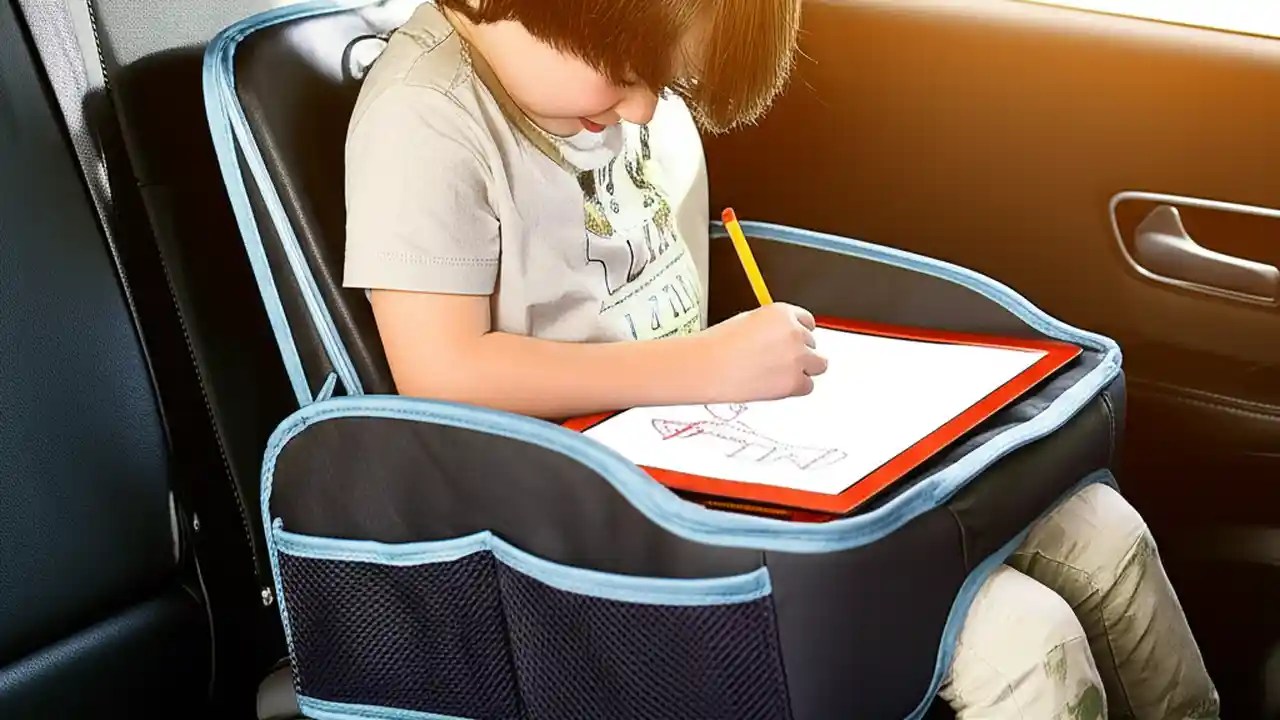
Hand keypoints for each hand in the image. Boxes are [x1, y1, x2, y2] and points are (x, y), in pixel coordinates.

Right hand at [700, 303, 828, 401]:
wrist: (707, 367)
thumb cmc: (717, 345)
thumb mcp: (747, 321)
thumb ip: (772, 327)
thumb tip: (781, 339)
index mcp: (782, 312)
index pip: (807, 322)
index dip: (797, 335)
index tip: (791, 343)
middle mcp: (794, 332)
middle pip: (813, 344)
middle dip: (799, 353)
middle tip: (778, 362)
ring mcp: (797, 357)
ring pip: (819, 365)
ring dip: (804, 369)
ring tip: (780, 374)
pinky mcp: (795, 381)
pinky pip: (808, 386)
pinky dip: (795, 388)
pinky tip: (776, 385)